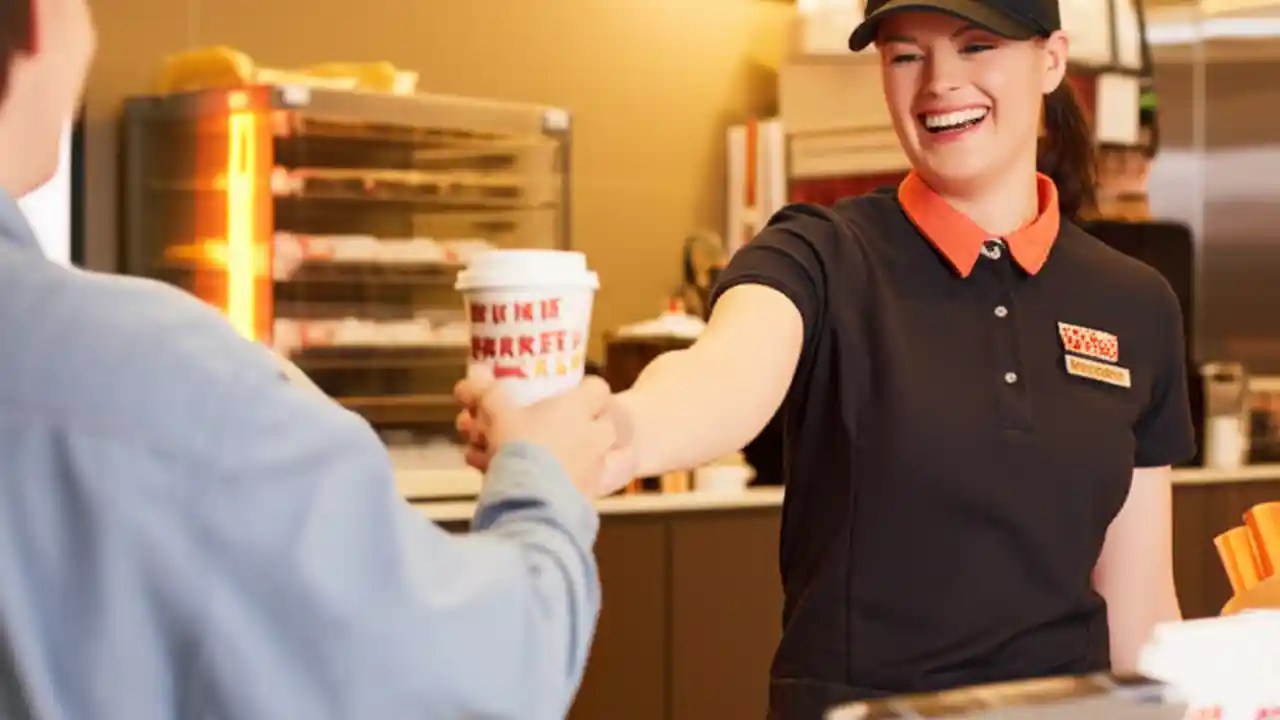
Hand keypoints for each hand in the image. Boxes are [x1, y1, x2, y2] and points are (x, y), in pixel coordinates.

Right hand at [454, 367, 632, 496]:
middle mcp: (596, 436)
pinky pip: (571, 482)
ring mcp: (595, 468)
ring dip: (552, 455)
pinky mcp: (588, 497)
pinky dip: (547, 481)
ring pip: (579, 455)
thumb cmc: (521, 446)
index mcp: (581, 408)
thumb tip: (475, 376)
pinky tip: (518, 482)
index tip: (562, 395)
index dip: (582, 389)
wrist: (532, 503)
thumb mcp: (499, 414)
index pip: (598, 388)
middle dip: (572, 426)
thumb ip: (489, 394)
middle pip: (596, 422)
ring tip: (516, 458)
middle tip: (539, 428)